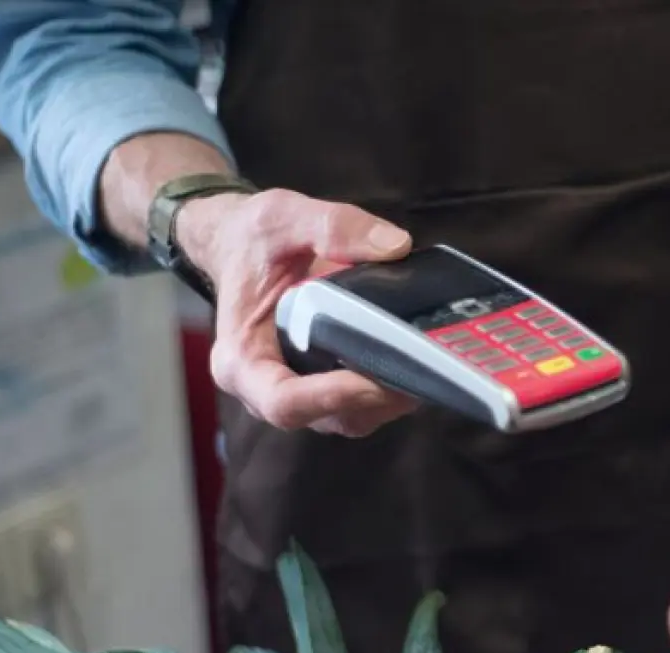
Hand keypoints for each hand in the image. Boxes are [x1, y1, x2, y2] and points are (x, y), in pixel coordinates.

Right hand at [178, 189, 419, 436]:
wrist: (245, 248)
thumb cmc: (254, 240)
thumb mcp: (284, 217)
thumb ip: (334, 227)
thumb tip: (396, 246)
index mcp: (241, 360)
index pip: (282, 402)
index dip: (329, 399)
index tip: (371, 380)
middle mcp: (266, 389)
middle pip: (327, 417)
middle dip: (376, 398)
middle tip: (422, 369)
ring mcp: (301, 395)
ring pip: (352, 418)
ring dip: (391, 397)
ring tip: (428, 362)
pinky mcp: (328, 390)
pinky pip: (364, 405)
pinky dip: (393, 388)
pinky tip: (419, 358)